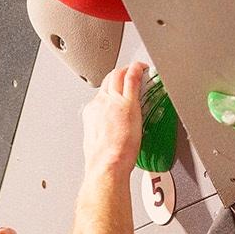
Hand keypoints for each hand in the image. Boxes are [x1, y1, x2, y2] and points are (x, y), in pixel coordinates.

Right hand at [84, 62, 150, 177]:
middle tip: (130, 74)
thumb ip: (103, 133)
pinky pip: (132, 78)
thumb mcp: (97, 143)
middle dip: (119, 73)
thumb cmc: (103, 161)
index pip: (101, 93)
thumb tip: (110, 136)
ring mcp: (114, 101)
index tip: (119, 89)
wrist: (106, 165)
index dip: (111, 87)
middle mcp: (100, 103)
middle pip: (109, 79)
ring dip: (129, 69)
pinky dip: (137, 69)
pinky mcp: (128, 103)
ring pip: (119, 75)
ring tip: (138, 70)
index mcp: (92, 113)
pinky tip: (142, 68)